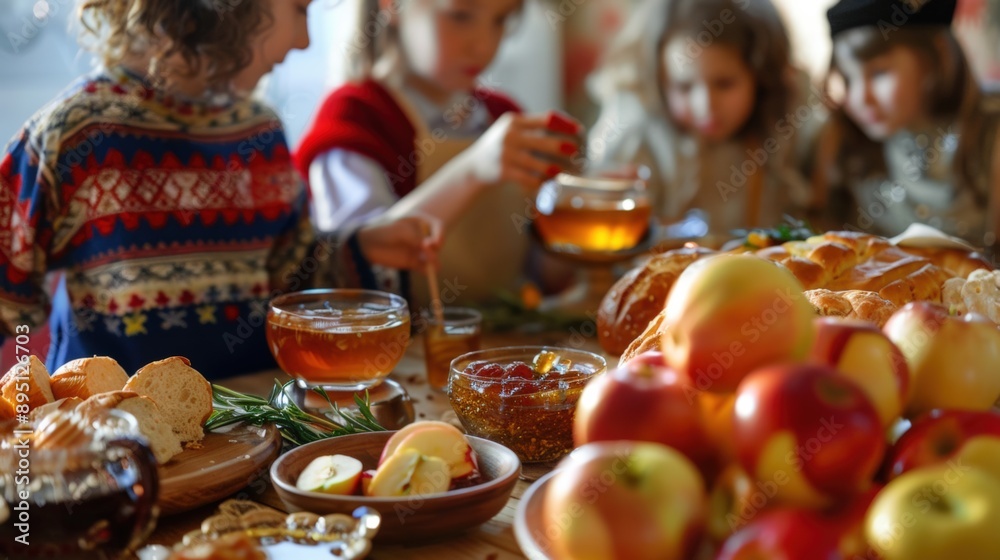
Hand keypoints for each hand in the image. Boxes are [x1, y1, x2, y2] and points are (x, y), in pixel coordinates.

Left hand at [356, 213, 441, 270]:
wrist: (368, 244)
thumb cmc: (384, 230)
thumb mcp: (400, 230)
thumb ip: (415, 237)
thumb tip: (428, 247)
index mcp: (422, 223)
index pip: (438, 227)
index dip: (440, 234)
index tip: (436, 242)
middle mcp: (423, 237)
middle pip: (437, 243)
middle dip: (434, 248)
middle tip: (427, 250)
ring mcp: (419, 250)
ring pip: (432, 257)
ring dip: (434, 261)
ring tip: (431, 264)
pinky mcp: (414, 262)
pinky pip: (424, 268)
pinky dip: (427, 271)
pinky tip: (427, 272)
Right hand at [466, 111, 583, 189]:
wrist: (474, 166)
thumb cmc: (500, 146)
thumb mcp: (510, 129)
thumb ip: (532, 126)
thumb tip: (566, 125)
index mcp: (514, 121)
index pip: (545, 119)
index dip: (565, 124)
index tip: (579, 130)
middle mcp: (509, 135)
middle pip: (543, 141)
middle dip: (562, 147)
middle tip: (575, 152)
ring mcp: (505, 154)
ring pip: (537, 164)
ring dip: (553, 169)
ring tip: (563, 171)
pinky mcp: (503, 172)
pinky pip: (528, 179)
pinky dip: (541, 182)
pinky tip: (550, 184)